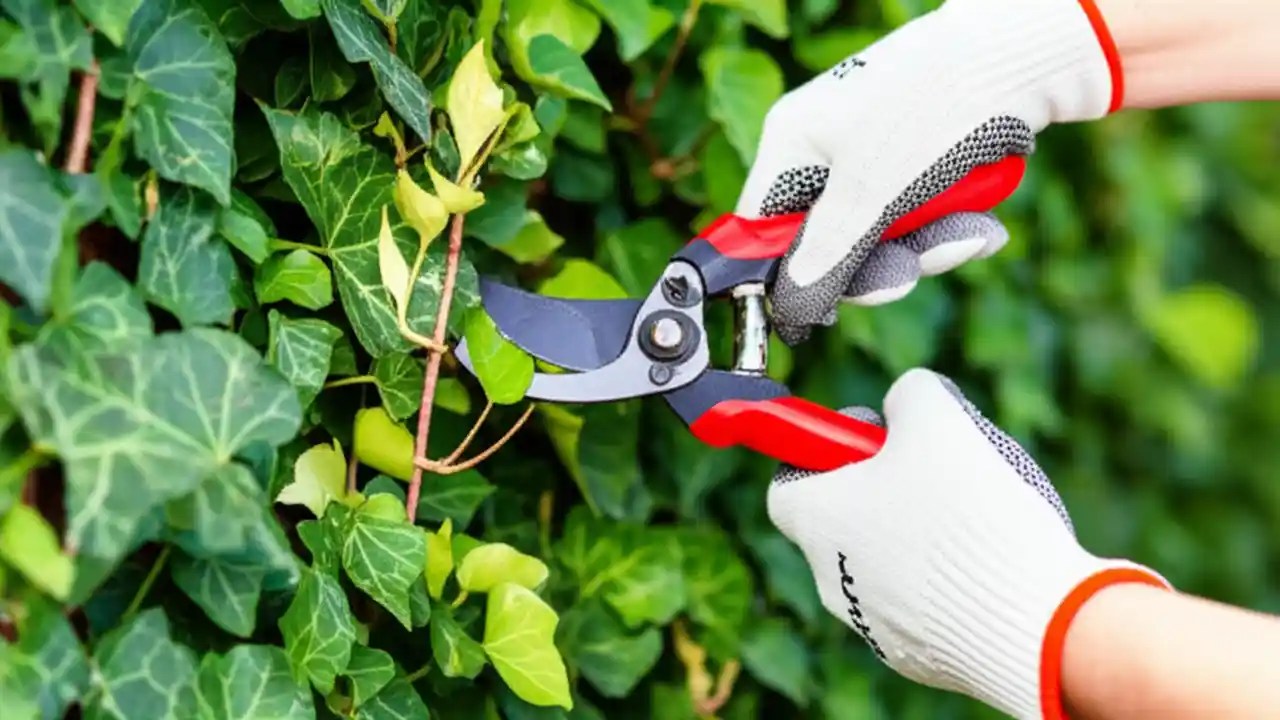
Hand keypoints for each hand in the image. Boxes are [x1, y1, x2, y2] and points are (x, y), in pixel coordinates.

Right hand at [737, 0, 1122, 343]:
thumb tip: (791, 302)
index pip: (762, 225)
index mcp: (794, 141)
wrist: (1026, 54)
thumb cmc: (937, 103)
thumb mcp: (874, 188)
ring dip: (928, 247)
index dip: (787, 272)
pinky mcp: (918, 159)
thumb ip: (830, 248)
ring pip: (882, 234)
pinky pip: (919, 215)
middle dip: (879, 263)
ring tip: (972, 236)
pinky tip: (982, 227)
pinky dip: (950, 225)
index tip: (820, 309)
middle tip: (909, 276)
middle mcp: (826, 147)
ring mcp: (873, 152)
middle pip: (829, 238)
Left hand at [767, 369, 1167, 718]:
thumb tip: (904, 402)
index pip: (789, 480)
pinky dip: (951, 579)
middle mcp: (831, 580)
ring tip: (981, 519)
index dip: (824, 448)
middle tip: (939, 471)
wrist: (1035, 626)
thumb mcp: (939, 420)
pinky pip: (924, 604)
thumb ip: (910, 395)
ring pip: (886, 561)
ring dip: (921, 534)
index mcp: (819, 522)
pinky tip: (997, 564)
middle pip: (843, 518)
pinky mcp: (918, 658)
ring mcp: (873, 626)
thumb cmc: (971, 517)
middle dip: (885, 487)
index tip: (872, 434)